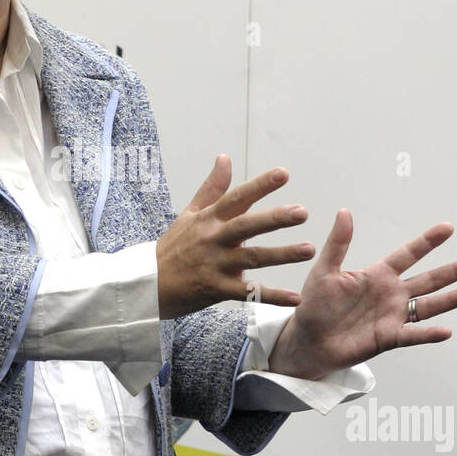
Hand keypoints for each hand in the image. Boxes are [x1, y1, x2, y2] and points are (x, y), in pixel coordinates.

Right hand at [156, 155, 315, 318]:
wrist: (147, 283)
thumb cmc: (173, 247)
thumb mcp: (189, 213)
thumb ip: (212, 187)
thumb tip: (225, 157)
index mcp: (209, 219)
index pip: (237, 197)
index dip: (260, 185)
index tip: (283, 173)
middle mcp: (214, 239)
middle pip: (247, 226)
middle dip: (275, 218)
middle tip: (302, 212)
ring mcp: (216, 265)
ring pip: (253, 258)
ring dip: (282, 254)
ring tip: (309, 250)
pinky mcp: (217, 289)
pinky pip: (249, 293)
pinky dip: (272, 296)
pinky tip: (295, 298)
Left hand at [266, 210, 456, 379]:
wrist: (308, 339)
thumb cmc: (314, 305)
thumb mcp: (324, 271)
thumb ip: (338, 244)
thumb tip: (345, 212)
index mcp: (378, 275)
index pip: (408, 255)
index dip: (427, 242)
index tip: (448, 228)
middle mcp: (391, 294)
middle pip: (428, 279)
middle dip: (452, 270)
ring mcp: (393, 316)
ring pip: (428, 306)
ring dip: (450, 300)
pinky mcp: (388, 338)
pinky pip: (412, 335)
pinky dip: (428, 334)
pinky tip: (446, 330)